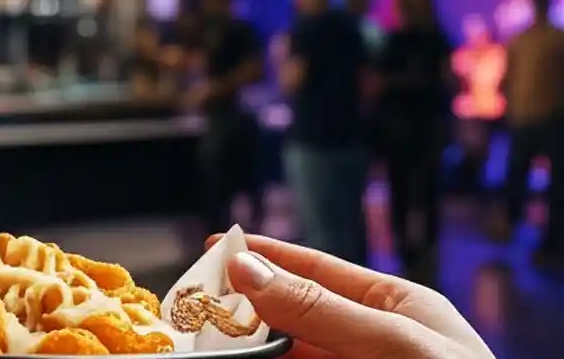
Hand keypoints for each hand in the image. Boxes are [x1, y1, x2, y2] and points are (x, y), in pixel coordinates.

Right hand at [210, 234, 492, 358]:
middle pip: (295, 318)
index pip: (319, 269)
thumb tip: (245, 266)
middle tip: (196, 304)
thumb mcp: (392, 343)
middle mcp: (375, 345)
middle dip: (246, 310)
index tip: (215, 247)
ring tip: (205, 343)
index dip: (266, 256)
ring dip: (248, 351)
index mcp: (399, 310)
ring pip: (289, 357)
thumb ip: (318, 307)